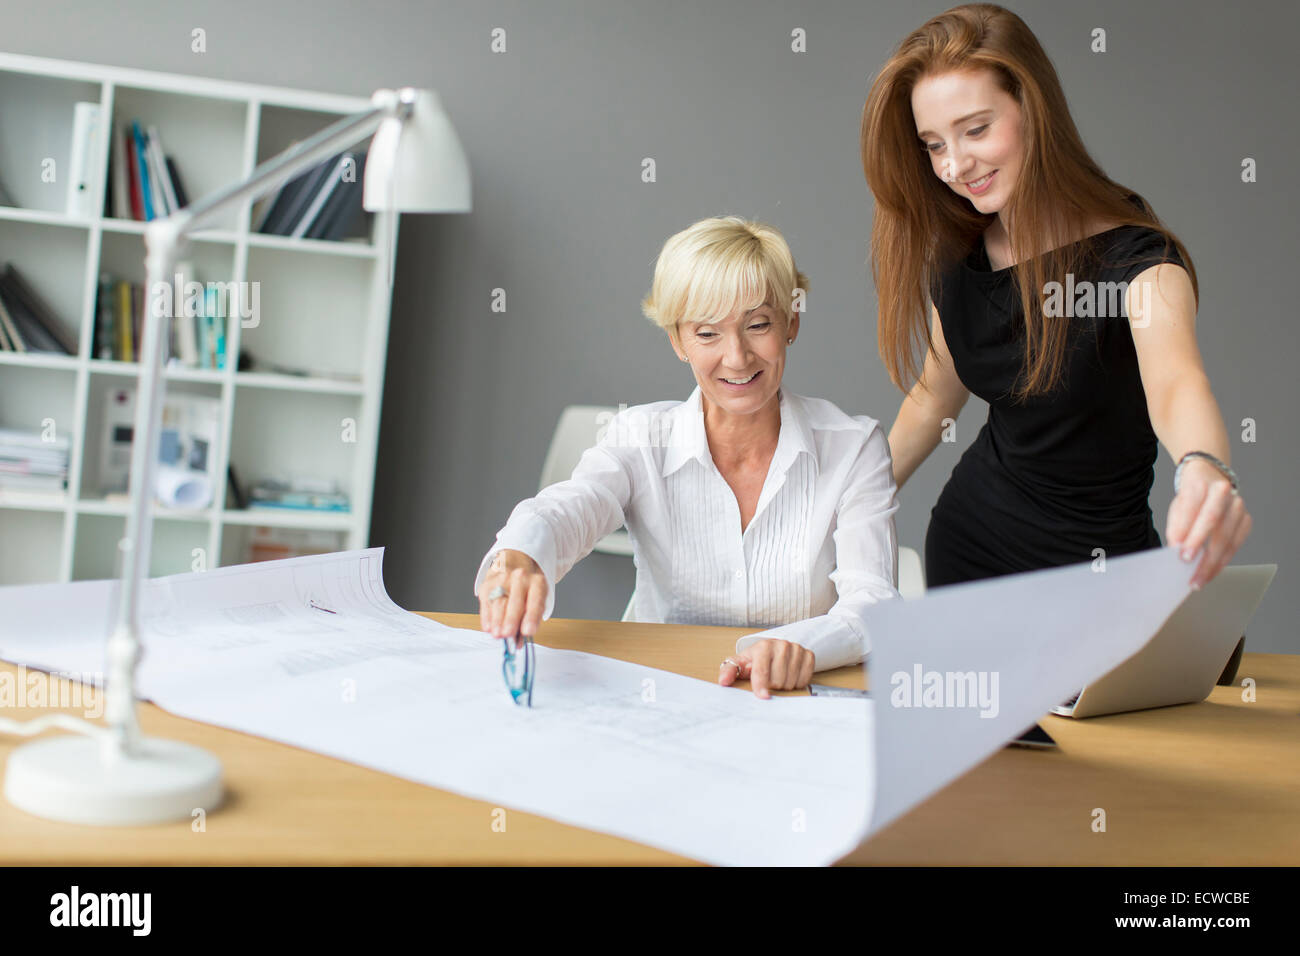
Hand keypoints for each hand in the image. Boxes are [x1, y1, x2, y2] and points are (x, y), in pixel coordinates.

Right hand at [479, 549, 547, 639]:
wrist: (515, 563)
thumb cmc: (527, 588)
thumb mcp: (535, 600)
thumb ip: (528, 621)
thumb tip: (518, 643)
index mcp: (538, 582)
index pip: (536, 601)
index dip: (532, 617)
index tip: (528, 631)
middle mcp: (521, 578)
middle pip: (515, 601)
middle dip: (510, 620)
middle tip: (507, 635)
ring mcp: (503, 578)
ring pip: (498, 602)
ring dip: (497, 620)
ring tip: (497, 634)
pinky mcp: (488, 582)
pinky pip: (486, 601)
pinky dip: (486, 616)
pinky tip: (488, 626)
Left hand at [718, 639, 815, 698]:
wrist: (772, 650)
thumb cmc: (755, 659)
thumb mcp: (740, 663)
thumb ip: (729, 671)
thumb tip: (723, 682)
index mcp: (763, 646)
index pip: (762, 670)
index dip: (761, 685)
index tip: (762, 697)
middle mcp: (781, 645)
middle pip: (778, 680)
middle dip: (772, 686)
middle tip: (768, 680)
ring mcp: (796, 649)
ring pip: (791, 682)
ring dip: (784, 686)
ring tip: (778, 677)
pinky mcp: (808, 655)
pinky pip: (805, 679)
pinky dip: (797, 683)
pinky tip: (790, 676)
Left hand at [1165, 458, 1251, 588]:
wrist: (1211, 482)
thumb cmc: (1192, 498)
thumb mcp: (1177, 507)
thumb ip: (1177, 527)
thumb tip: (1176, 551)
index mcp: (1200, 484)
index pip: (1192, 506)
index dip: (1185, 529)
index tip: (1177, 550)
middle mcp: (1222, 493)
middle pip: (1212, 520)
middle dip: (1199, 546)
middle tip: (1187, 567)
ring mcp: (1238, 507)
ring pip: (1226, 537)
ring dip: (1211, 562)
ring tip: (1198, 579)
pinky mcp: (1246, 521)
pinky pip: (1235, 545)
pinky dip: (1222, 562)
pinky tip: (1211, 572)